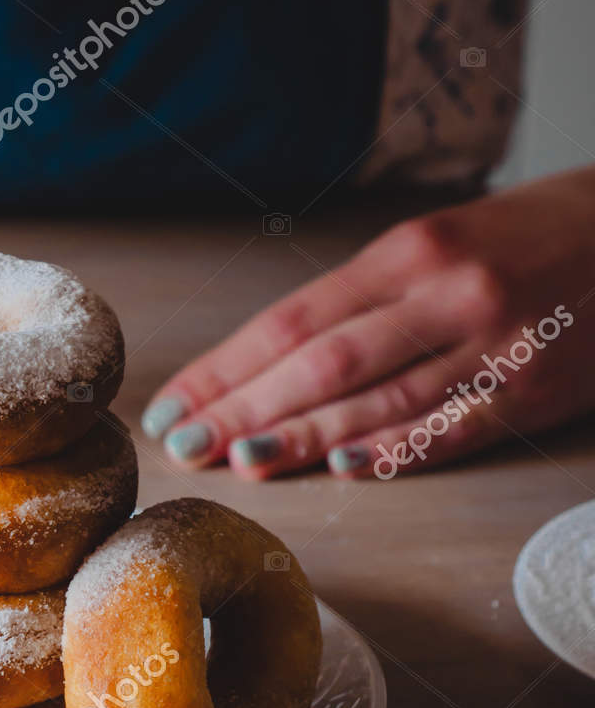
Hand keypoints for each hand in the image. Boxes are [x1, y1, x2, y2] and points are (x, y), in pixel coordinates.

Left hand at [142, 170, 594, 478]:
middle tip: (183, 443)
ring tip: (240, 463)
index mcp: (407, 252)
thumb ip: (366, 298)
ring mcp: (492, 343)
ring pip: (379, 399)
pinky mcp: (534, 388)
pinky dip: (398, 450)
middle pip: (321, 362)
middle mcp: (444, 294)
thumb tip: (276, 361)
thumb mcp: (437, 242)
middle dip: (243, 408)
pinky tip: (346, 469)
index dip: (227, 368)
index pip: (292, 319)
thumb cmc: (522, 237)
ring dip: (303, 437)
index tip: (174, 402)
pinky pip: (455, 427)